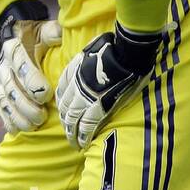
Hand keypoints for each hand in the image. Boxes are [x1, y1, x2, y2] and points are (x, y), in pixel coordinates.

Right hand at [0, 0, 62, 134]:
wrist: (12, 39)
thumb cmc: (33, 38)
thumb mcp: (41, 30)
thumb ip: (52, 32)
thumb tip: (61, 34)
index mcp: (13, 47)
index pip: (19, 64)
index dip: (31, 79)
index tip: (46, 93)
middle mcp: (3, 66)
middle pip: (11, 88)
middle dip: (25, 104)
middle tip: (41, 116)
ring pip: (5, 101)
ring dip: (18, 115)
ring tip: (33, 126)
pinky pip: (0, 108)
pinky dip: (7, 120)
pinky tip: (17, 130)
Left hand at [55, 23, 166, 148]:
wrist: (127, 52)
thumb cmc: (115, 46)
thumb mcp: (92, 47)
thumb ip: (86, 58)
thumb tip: (89, 58)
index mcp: (73, 71)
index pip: (62, 92)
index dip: (62, 105)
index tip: (65, 113)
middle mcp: (75, 86)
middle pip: (65, 109)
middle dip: (65, 124)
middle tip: (68, 134)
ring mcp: (85, 97)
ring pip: (72, 120)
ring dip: (72, 134)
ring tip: (74, 143)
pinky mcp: (99, 106)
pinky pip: (87, 125)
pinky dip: (83, 136)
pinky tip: (83, 144)